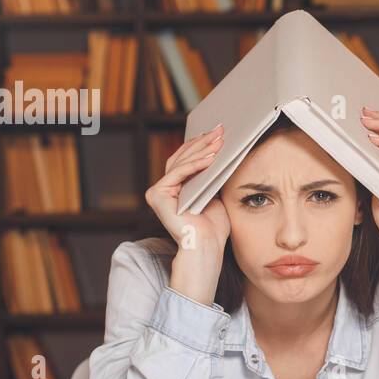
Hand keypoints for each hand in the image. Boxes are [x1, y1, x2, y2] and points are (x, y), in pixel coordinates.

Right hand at [145, 124, 230, 260]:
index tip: (217, 133)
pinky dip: (195, 165)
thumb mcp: (215, 195)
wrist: (207, 246)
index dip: (201, 145)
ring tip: (219, 142)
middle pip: (183, 158)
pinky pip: (178, 174)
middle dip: (203, 143)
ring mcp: (158, 192)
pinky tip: (210, 158)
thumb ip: (211, 176)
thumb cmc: (213, 227)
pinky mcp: (157, 196)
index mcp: (176, 188)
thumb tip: (219, 152)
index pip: (186, 160)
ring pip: (180, 163)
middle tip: (220, 131)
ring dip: (201, 150)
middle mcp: (164, 188)